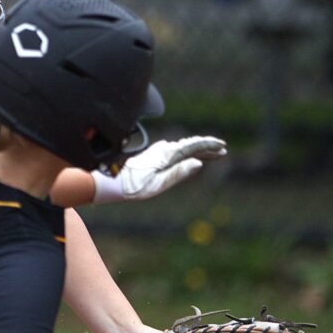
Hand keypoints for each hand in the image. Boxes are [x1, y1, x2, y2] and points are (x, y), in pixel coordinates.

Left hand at [93, 136, 226, 203]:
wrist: (110, 182)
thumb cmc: (133, 187)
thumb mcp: (158, 184)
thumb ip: (178, 173)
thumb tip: (197, 163)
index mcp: (166, 155)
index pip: (193, 146)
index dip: (209, 146)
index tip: (222, 147)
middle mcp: (162, 150)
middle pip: (189, 145)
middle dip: (206, 147)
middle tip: (222, 150)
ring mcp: (157, 152)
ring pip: (183, 147)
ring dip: (198, 150)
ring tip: (212, 153)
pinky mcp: (153, 156)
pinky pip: (175, 151)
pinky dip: (187, 152)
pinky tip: (191, 155)